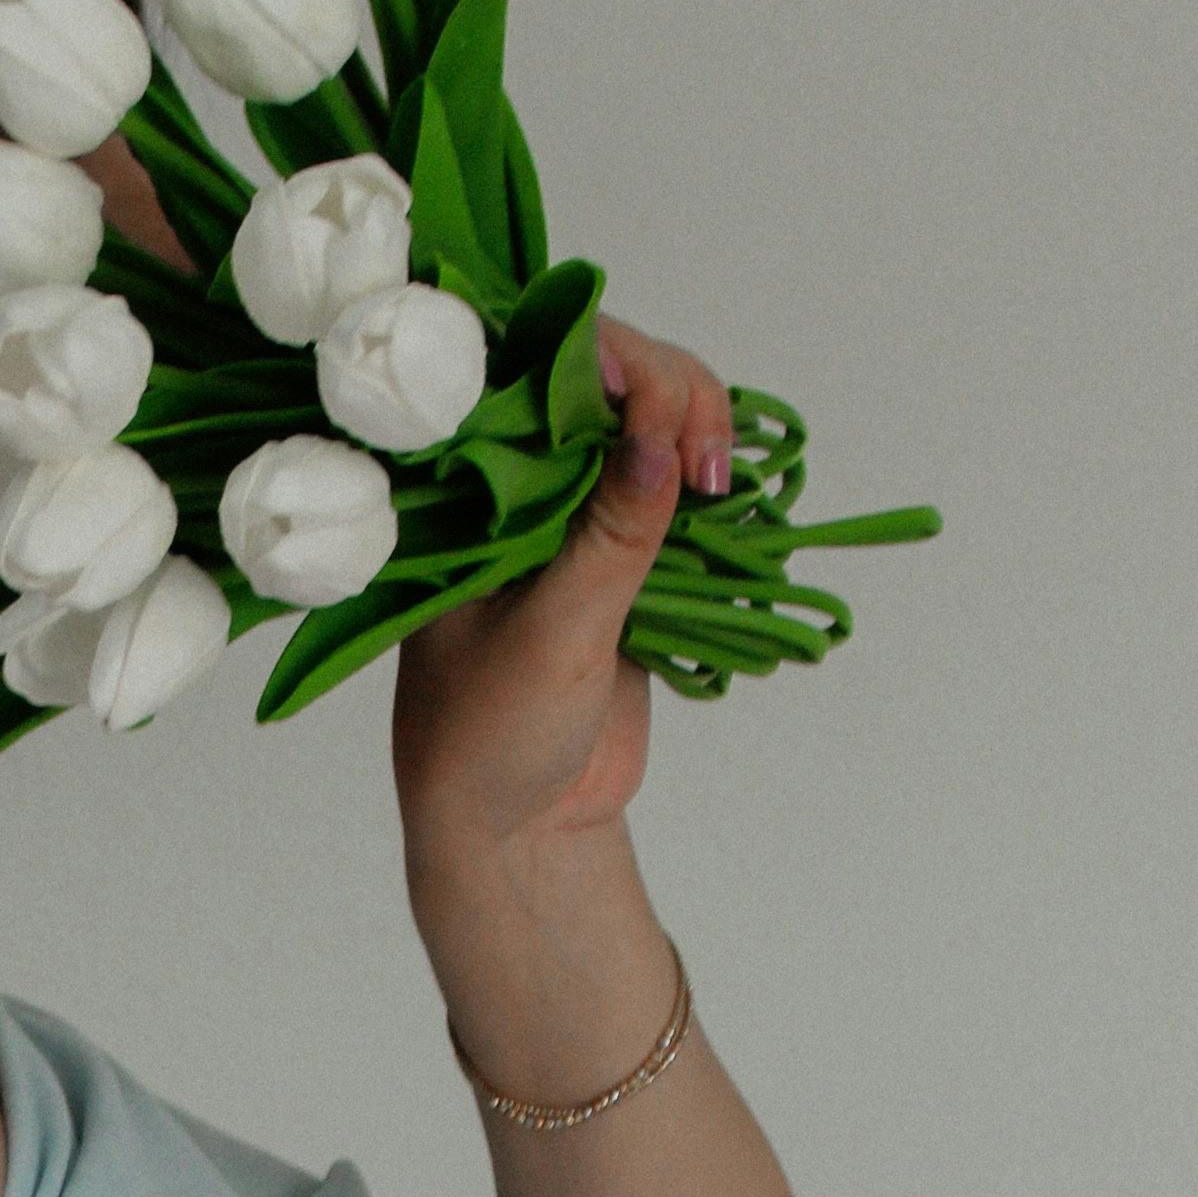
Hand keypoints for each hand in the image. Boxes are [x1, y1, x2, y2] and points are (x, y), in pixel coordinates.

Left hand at [386, 320, 737, 889]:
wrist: (519, 832)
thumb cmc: (491, 741)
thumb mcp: (551, 637)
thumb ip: (607, 539)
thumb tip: (658, 437)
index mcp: (466, 491)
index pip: (532, 371)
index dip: (606, 364)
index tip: (657, 409)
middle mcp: (516, 485)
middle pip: (608, 380)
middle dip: (671, 396)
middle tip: (707, 466)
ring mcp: (572, 515)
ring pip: (651, 425)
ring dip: (699, 432)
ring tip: (722, 486)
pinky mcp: (621, 554)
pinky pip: (673, 488)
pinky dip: (709, 479)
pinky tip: (731, 496)